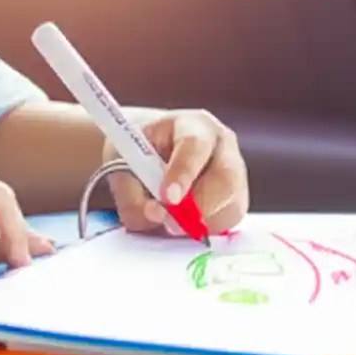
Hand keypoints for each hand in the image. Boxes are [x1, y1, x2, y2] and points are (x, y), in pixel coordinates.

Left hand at [103, 109, 248, 236]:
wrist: (146, 153)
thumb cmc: (134, 153)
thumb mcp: (119, 166)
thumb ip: (130, 193)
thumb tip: (156, 215)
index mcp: (193, 124)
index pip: (195, 146)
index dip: (183, 174)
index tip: (168, 198)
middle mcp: (223, 146)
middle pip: (226, 178)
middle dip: (199, 207)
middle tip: (170, 225)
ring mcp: (235, 173)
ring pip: (232, 205)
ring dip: (202, 223)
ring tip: (171, 225)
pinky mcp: (236, 200)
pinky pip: (229, 222)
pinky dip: (205, 230)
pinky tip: (184, 225)